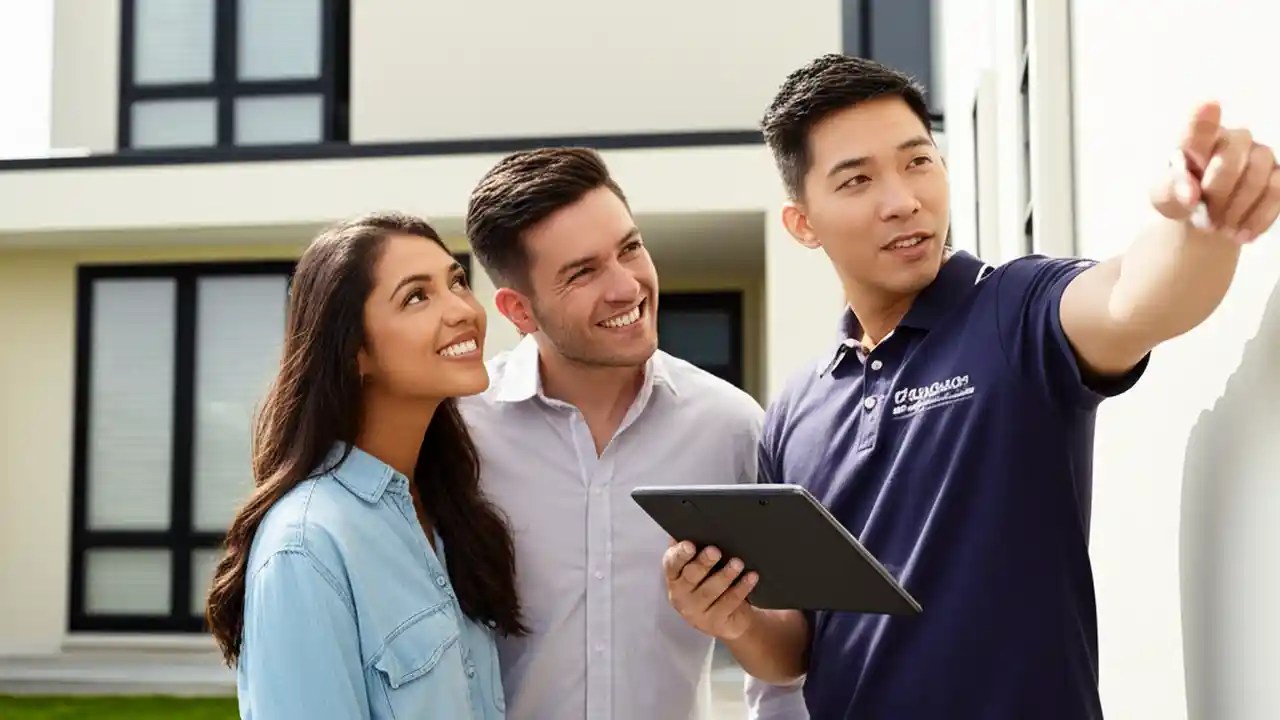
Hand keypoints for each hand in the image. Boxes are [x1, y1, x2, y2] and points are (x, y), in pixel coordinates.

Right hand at [662, 540, 758, 640]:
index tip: (690, 545)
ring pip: (710, 591)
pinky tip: (751, 577)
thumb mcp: (701, 568)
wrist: (729, 620)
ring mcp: (696, 613)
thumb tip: (696, 524)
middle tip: (716, 551)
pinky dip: (741, 588)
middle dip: (703, 562)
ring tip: (738, 562)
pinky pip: (729, 603)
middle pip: (691, 577)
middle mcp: (680, 596)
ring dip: (725, 575)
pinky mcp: (715, 624)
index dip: (680, 554)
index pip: (671, 564)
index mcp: (674, 577)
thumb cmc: (711, 584)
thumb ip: (696, 549)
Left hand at [1152, 101, 1279, 243]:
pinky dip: (1257, 218)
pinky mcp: (1278, 174)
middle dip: (1217, 194)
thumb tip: (1190, 196)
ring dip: (1236, 209)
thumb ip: (1171, 191)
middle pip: (1231, 157)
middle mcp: (1233, 138)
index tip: (1208, 106)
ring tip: (1219, 230)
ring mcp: (1260, 153)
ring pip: (1257, 175)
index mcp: (1198, 138)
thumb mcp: (1164, 197)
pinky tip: (1241, 234)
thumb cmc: (1181, 196)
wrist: (1205, 214)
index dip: (1204, 119)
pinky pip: (1277, 191)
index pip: (1199, 126)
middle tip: (1203, 221)